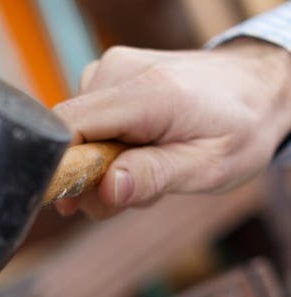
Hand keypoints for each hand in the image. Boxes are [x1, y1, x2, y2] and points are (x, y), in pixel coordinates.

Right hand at [53, 39, 290, 218]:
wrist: (260, 87)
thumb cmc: (240, 128)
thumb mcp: (208, 167)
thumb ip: (154, 176)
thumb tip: (107, 188)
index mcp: (148, 93)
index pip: (68, 127)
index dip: (61, 170)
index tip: (78, 201)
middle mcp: (121, 71)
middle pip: (69, 139)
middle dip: (92, 179)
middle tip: (136, 193)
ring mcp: (112, 69)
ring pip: (78, 136)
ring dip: (104, 167)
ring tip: (148, 169)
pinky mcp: (110, 76)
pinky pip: (90, 124)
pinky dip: (108, 148)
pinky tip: (141, 151)